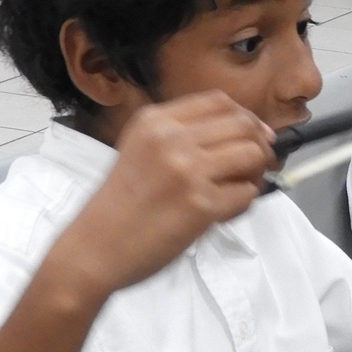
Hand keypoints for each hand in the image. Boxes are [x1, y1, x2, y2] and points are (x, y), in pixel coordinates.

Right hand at [53, 92, 273, 298]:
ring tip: (240, 187)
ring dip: (256, 171)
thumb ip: (182, 135)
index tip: (256, 134)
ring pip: (253, 154)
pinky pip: (247, 192)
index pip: (220, 101)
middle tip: (256, 164)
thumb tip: (245, 129)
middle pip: (243, 124)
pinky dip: (244, 201)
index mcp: (155, 122)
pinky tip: (223, 210)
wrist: (93, 249)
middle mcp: (171, 140)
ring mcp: (188, 171)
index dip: (246, 117)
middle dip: (259, 144)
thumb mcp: (140, 150)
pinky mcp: (202, 205)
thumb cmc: (119, 205)